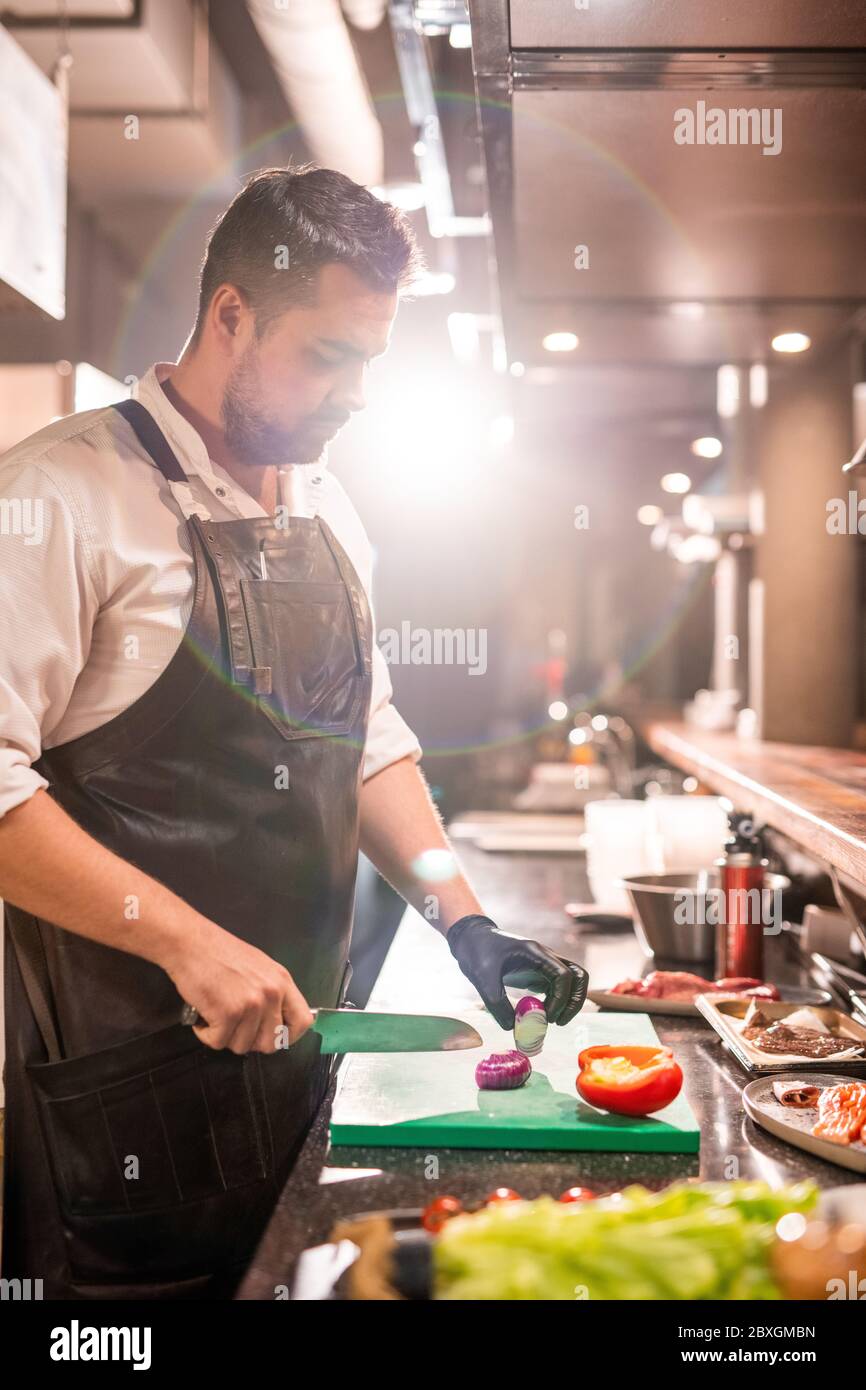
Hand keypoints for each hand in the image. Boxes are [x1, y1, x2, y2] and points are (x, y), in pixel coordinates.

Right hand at [163, 919, 313, 1054]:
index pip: (302, 1022)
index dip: (288, 1036)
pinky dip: (206, 1034)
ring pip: (242, 1046)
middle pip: (271, 1043)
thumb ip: (273, 992)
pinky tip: (204, 1015)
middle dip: (249, 1040)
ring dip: (224, 1035)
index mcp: (282, 981)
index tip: (273, 1036)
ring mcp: (251, 1004)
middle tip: (234, 1026)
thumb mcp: (259, 967)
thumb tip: (277, 1020)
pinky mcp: (228, 1013)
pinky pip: (218, 1042)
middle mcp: (271, 994)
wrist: (190, 942)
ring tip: (216, 1014)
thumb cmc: (218, 952)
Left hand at [447, 915, 587, 1030]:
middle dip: (575, 1001)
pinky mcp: (538, 973)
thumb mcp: (482, 978)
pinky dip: (556, 1002)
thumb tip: (513, 1027)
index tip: (545, 1016)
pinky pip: (558, 988)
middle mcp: (545, 957)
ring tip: (552, 1021)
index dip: (560, 999)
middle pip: (578, 976)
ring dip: (569, 1002)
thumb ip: (496, 1003)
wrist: (471, 938)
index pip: (564, 975)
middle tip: (558, 1022)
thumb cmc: (477, 951)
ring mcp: (544, 965)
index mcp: (535, 953)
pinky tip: (541, 1014)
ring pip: (572, 982)